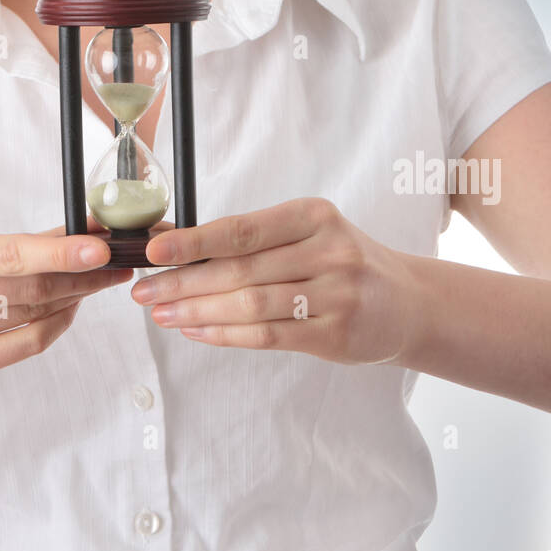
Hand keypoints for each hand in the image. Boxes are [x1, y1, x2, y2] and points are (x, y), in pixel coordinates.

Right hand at [0, 219, 137, 384]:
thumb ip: (2, 245)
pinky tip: (67, 309)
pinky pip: (21, 347)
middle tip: (115, 262)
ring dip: (72, 297)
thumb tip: (68, 236)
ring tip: (97, 280)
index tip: (99, 248)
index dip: (60, 253)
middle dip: (81, 275)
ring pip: (30, 316)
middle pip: (28, 288)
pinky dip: (53, 326)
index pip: (10, 255)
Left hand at [131, 197, 421, 364]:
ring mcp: (335, 294)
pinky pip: (268, 335)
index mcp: (313, 216)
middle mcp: (328, 251)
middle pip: (240, 269)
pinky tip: (197, 332)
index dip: (193, 241)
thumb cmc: (341, 261)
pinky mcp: (336, 334)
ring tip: (162, 314)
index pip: (242, 230)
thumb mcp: (308, 233)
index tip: (153, 250)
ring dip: (198, 312)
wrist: (406, 302)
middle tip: (144, 290)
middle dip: (184, 281)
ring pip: (250, 305)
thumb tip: (178, 244)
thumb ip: (253, 239)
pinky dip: (225, 335)